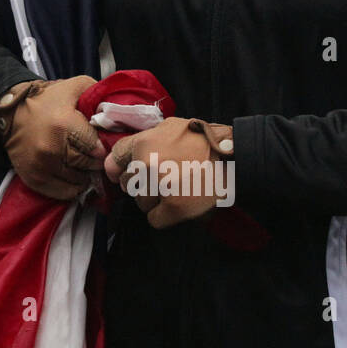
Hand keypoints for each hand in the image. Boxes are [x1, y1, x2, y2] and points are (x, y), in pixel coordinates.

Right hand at [0, 76, 104, 200]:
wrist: (10, 114)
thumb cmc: (46, 100)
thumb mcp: (73, 87)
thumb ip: (98, 94)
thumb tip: (118, 110)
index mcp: (63, 125)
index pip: (96, 148)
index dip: (103, 148)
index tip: (103, 145)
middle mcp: (52, 149)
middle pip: (88, 166)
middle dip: (96, 162)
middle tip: (96, 157)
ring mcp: (42, 167)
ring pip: (78, 181)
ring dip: (86, 176)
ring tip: (85, 166)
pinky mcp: (34, 179)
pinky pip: (63, 193)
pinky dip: (73, 187)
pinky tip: (75, 176)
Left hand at [105, 117, 233, 228]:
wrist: (235, 159)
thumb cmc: (205, 142)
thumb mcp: (172, 128)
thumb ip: (145, 141)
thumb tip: (112, 165)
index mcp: (145, 143)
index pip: (116, 158)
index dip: (121, 167)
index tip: (126, 173)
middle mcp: (147, 165)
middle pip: (127, 184)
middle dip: (141, 185)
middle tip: (165, 180)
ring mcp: (159, 188)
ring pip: (141, 203)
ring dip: (155, 201)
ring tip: (178, 189)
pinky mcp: (173, 208)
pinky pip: (154, 219)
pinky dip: (165, 216)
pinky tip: (180, 203)